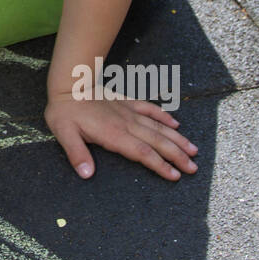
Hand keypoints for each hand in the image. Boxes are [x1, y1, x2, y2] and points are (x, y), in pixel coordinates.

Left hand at [45, 90, 198, 181]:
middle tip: (194, 168)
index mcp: (113, 134)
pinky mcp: (126, 102)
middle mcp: (126, 123)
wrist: (68, 84)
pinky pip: (149, 109)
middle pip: (157, 141)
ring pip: (158, 127)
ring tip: (194, 150)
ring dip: (176, 139)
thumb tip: (86, 174)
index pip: (142, 153)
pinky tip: (175, 124)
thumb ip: (77, 154)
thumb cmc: (64, 112)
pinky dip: (163, 115)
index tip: (175, 176)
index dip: (160, 165)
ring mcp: (128, 112)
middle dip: (177, 155)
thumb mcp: (64, 134)